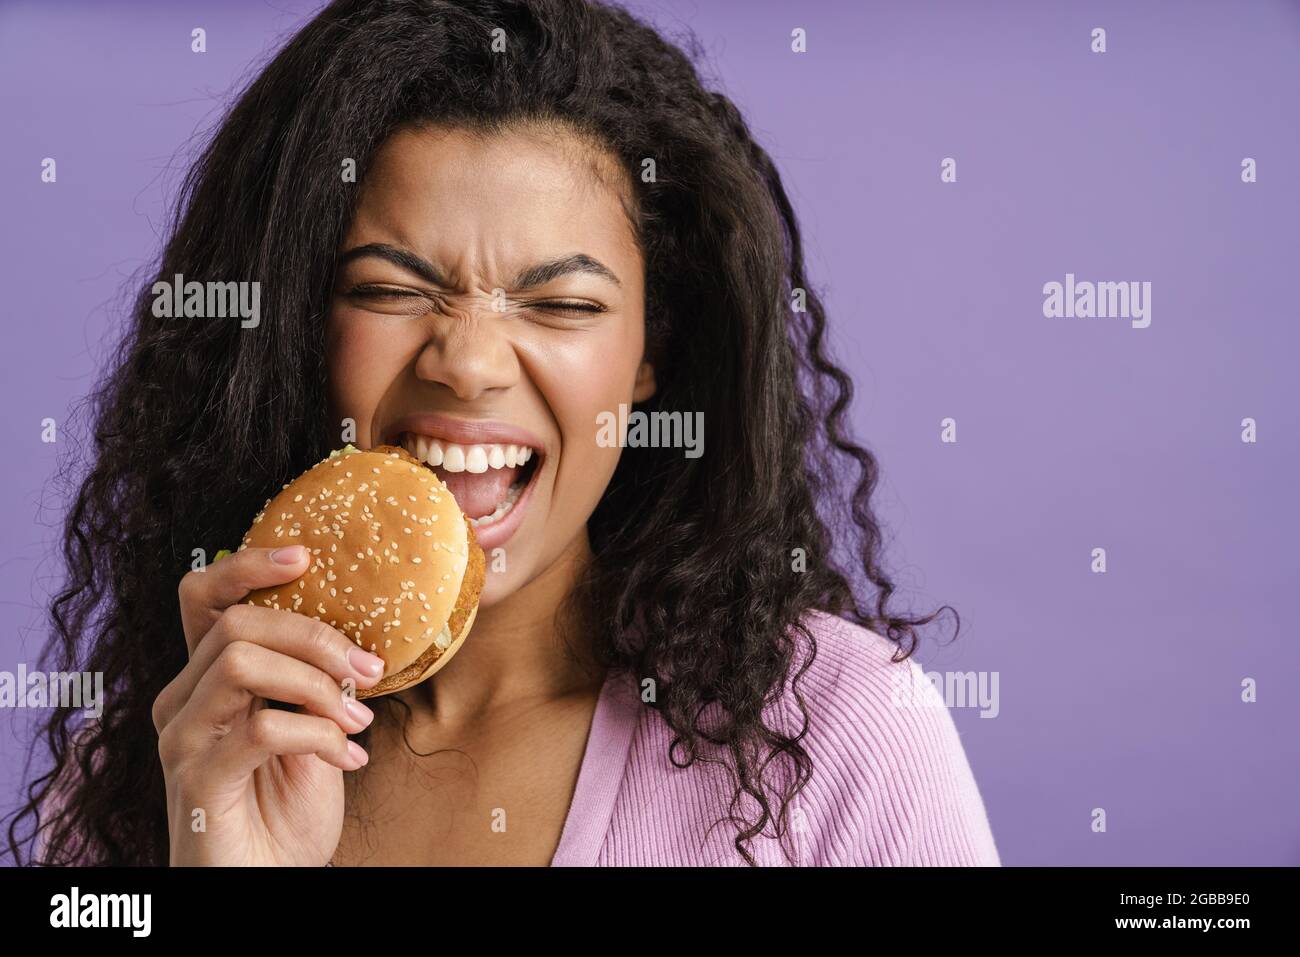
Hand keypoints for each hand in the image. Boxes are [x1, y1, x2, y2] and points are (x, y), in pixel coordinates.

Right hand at [153, 545, 384, 864]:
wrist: (266, 880)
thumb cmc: (285, 806)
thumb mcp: (310, 726)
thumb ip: (314, 680)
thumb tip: (360, 634)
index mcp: (207, 678)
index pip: (204, 598)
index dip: (247, 566)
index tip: (305, 555)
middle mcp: (183, 699)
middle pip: (236, 624)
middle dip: (315, 636)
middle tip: (369, 670)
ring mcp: (184, 738)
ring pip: (241, 664)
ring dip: (317, 684)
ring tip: (358, 721)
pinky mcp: (198, 779)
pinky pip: (260, 728)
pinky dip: (317, 735)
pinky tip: (348, 759)